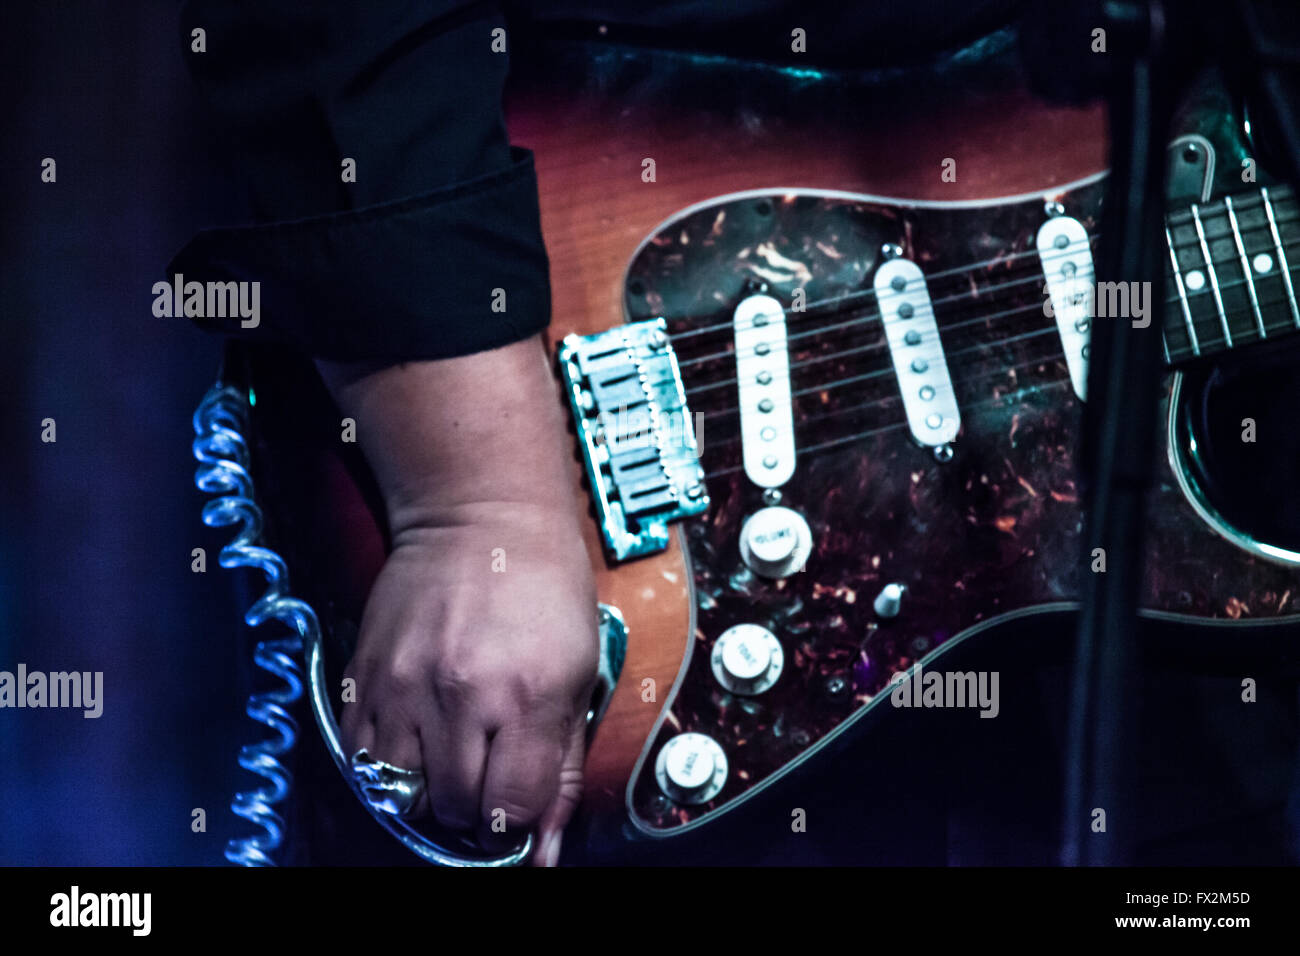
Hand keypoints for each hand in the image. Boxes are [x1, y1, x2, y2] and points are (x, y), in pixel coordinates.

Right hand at [341, 503, 597, 865]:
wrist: (480, 516)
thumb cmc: (542, 587)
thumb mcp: (581, 672)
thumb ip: (560, 766)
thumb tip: (543, 849)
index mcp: (527, 695)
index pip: (509, 809)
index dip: (516, 823)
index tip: (517, 807)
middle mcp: (461, 694)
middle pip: (453, 809)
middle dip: (474, 810)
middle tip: (487, 777)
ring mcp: (404, 685)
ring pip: (400, 795)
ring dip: (427, 792)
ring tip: (450, 757)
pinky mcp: (365, 675)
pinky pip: (361, 759)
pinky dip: (387, 767)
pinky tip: (416, 739)